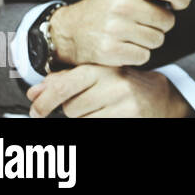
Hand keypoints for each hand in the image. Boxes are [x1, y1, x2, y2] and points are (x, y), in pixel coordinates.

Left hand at [26, 64, 191, 117]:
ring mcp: (124, 104)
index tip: (35, 112)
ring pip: (82, 120)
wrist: (160, 98)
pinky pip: (95, 126)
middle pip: (71, 108)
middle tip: (89, 104)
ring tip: (101, 110)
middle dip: (73, 109)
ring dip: (85, 119)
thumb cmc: (122, 86)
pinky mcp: (129, 118)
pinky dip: (96, 122)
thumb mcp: (95, 77)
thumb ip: (64, 81)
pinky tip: (107, 116)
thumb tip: (34, 93)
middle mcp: (115, 84)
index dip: (44, 102)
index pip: (63, 86)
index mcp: (103, 69)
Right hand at [51, 0, 189, 66]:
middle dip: (160, 23)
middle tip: (143, 21)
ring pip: (157, 40)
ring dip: (149, 39)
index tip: (180, 4)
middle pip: (168, 20)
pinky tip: (124, 45)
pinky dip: (137, 53)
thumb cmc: (101, 6)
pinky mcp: (111, 50)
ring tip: (131, 33)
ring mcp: (115, 29)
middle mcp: (122, 5)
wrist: (69, 30)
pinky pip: (144, 56)